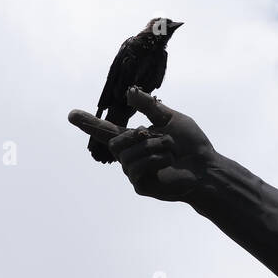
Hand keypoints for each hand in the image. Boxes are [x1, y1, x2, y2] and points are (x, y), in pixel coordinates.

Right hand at [68, 88, 216, 202]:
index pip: (107, 130)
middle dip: (139, 137)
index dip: (89, 123)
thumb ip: (150, 107)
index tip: (71, 114)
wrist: (205, 167)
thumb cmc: (191, 144)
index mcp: (136, 140)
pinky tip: (168, 163)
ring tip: (171, 152)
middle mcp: (131, 156)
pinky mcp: (140, 185)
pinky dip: (156, 160)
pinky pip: (137, 168)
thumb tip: (129, 91)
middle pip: (116, 143)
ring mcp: (134, 172)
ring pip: (128, 155)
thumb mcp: (171, 119)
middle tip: (160, 138)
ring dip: (154, 148)